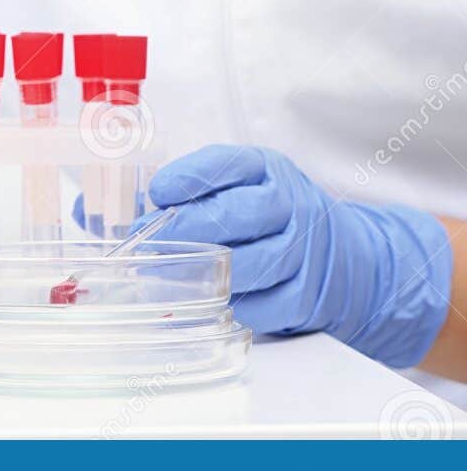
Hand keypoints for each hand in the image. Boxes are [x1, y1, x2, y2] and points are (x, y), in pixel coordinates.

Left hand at [135, 144, 451, 366]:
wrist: (347, 258)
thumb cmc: (270, 217)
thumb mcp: (238, 186)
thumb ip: (187, 195)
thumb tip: (122, 218)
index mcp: (265, 169)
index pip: (226, 164)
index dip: (188, 178)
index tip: (158, 192)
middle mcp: (290, 204)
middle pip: (237, 214)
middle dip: (188, 229)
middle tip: (154, 241)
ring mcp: (304, 251)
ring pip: (249, 264)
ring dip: (206, 271)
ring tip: (171, 274)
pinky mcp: (308, 295)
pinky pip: (262, 305)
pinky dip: (232, 304)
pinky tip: (213, 298)